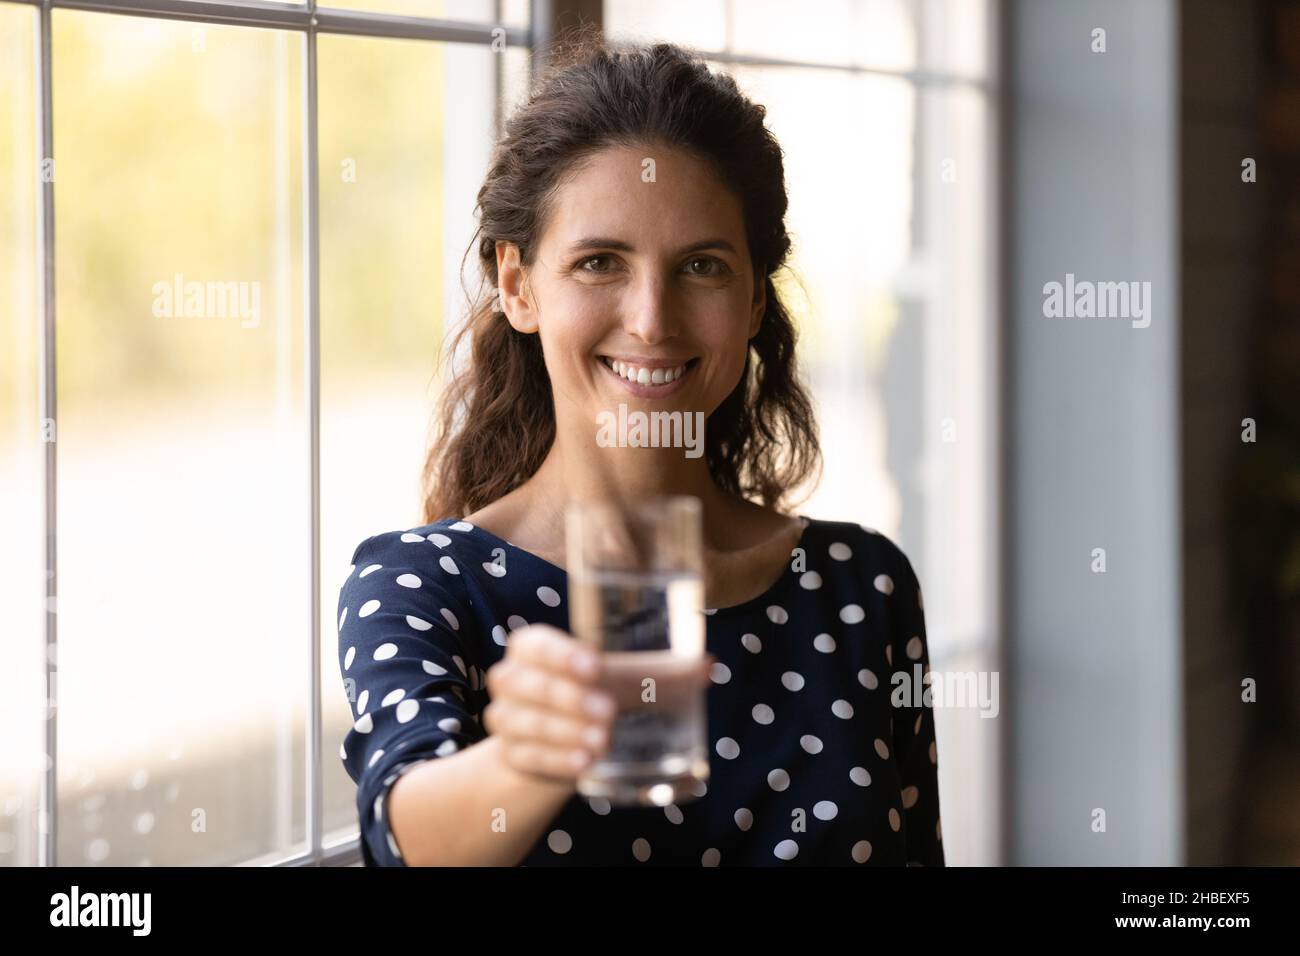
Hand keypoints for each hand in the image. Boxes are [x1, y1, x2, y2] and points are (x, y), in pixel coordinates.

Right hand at [482, 623, 713, 782]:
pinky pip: (530, 758)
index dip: (562, 655)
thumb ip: (659, 672)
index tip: (595, 666)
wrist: (559, 737)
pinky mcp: (514, 755)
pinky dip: (557, 762)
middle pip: (528, 684)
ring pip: (526, 724)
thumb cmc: (594, 691)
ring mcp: (506, 719)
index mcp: (533, 647)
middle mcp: (512, 678)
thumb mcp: (619, 678)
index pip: (538, 645)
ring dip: (564, 733)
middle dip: (569, 698)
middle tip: (608, 711)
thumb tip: (708, 667)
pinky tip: (583, 765)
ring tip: (601, 741)